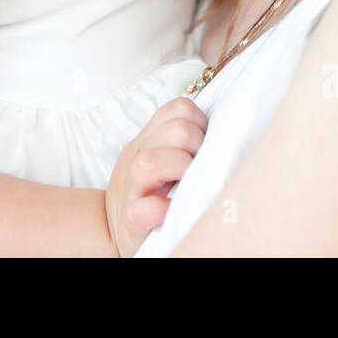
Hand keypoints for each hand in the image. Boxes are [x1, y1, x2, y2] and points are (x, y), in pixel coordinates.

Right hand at [104, 97, 207, 256]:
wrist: (113, 228)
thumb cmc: (151, 191)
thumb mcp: (160, 158)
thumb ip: (181, 142)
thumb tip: (224, 134)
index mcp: (150, 140)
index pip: (181, 109)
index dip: (201, 123)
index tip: (205, 146)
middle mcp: (140, 157)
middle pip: (176, 129)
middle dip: (198, 145)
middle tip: (201, 167)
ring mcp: (133, 189)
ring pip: (150, 161)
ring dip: (180, 168)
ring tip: (190, 185)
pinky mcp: (130, 221)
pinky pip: (139, 210)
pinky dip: (158, 210)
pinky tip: (171, 211)